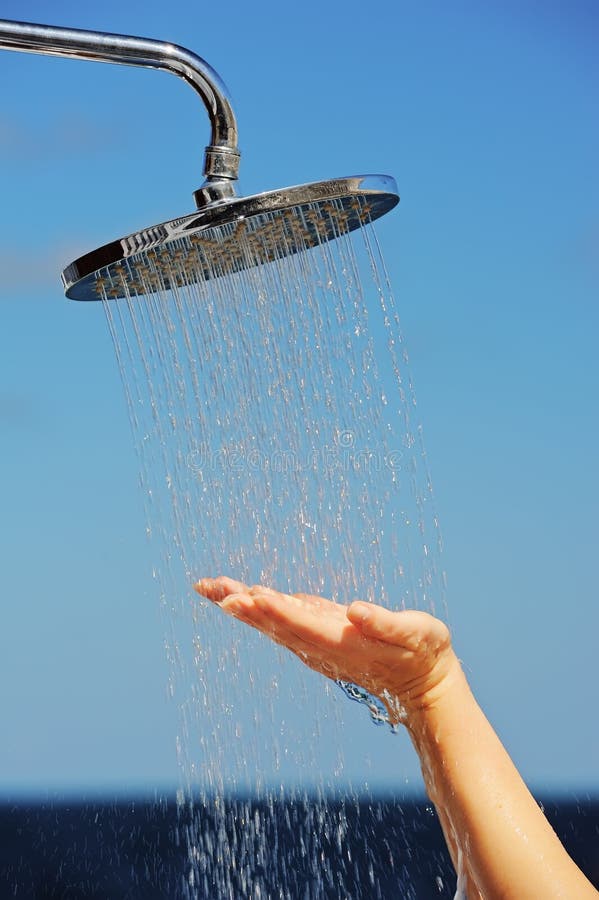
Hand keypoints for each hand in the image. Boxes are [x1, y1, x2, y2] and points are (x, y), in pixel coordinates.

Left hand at [194, 576, 458, 721]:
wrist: (423, 683)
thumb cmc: (423, 652)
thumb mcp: (413, 634)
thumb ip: (385, 623)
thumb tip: (356, 610)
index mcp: (340, 642)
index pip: (299, 625)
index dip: (272, 609)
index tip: (244, 595)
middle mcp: (320, 644)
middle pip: (272, 622)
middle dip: (240, 603)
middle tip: (207, 586)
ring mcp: (317, 641)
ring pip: (271, 620)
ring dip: (241, 603)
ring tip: (210, 586)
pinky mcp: (321, 633)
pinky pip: (283, 618)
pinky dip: (260, 605)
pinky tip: (244, 594)